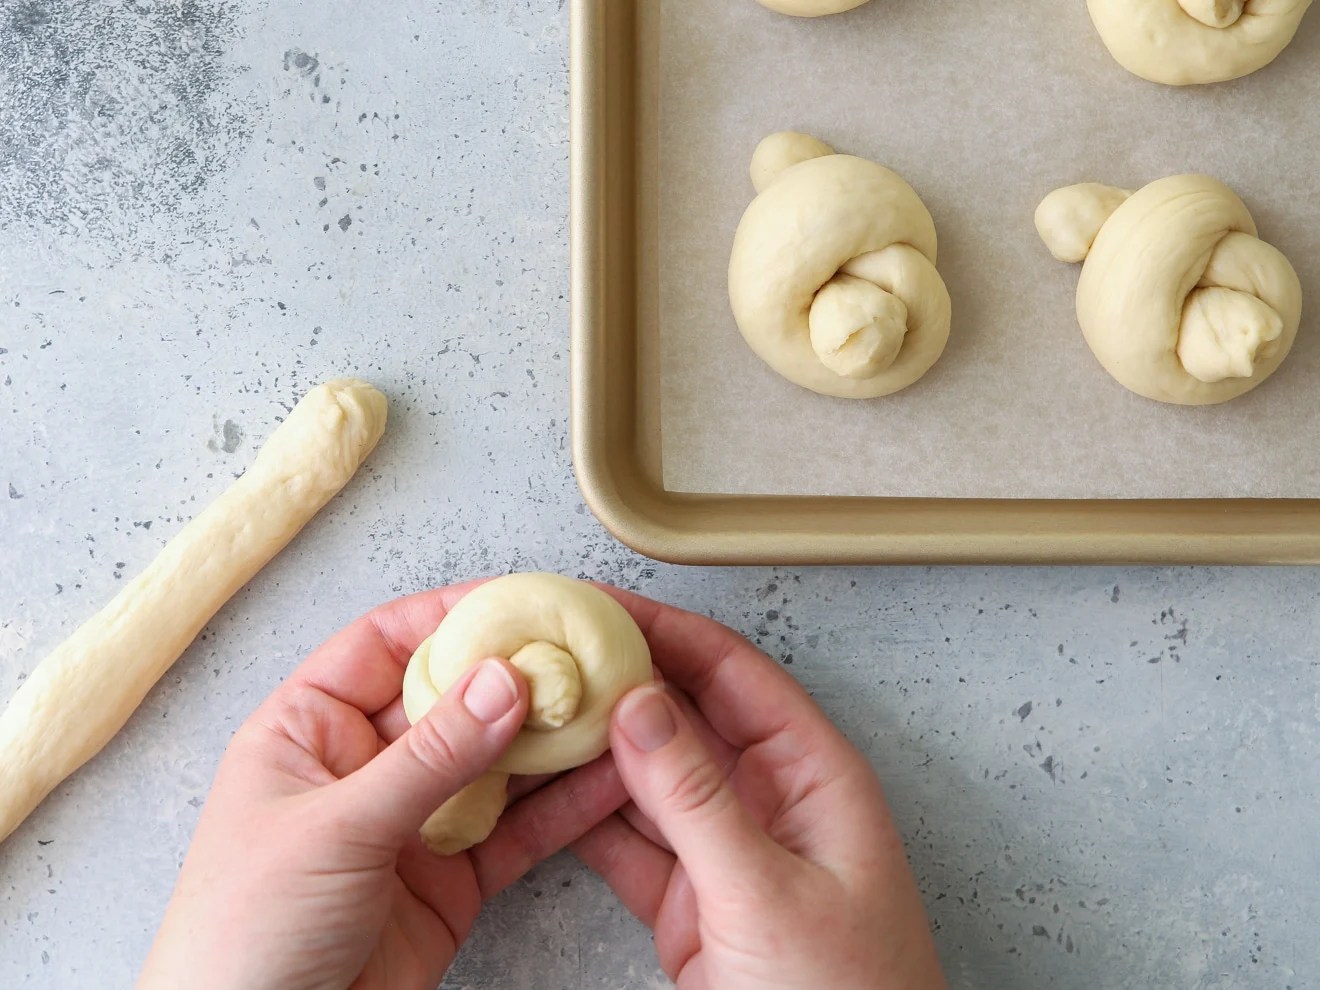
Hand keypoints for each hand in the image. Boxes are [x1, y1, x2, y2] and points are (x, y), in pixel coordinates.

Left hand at [138, 583, 627, 989]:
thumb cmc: (244, 935)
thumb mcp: (337, 829)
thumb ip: (430, 756)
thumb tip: (503, 680)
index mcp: (310, 730)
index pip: (387, 643)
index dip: (453, 615)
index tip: (522, 600)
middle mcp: (366, 765)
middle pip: (456, 697)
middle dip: (521, 675)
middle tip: (587, 653)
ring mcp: (413, 820)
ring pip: (496, 760)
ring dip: (554, 737)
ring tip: (616, 706)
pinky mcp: (453, 876)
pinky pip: (517, 828)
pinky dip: (564, 806)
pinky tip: (609, 777)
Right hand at [575, 588, 946, 989]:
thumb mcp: (766, 893)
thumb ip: (698, 796)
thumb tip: (641, 704)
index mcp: (814, 777)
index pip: (734, 674)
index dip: (667, 632)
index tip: (601, 608)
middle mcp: (771, 802)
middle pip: (687, 717)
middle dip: (620, 683)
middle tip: (549, 652)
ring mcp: (729, 853)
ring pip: (651, 777)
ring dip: (595, 748)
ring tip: (533, 711)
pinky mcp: (692, 903)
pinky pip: (632, 841)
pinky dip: (587, 818)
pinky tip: (546, 790)